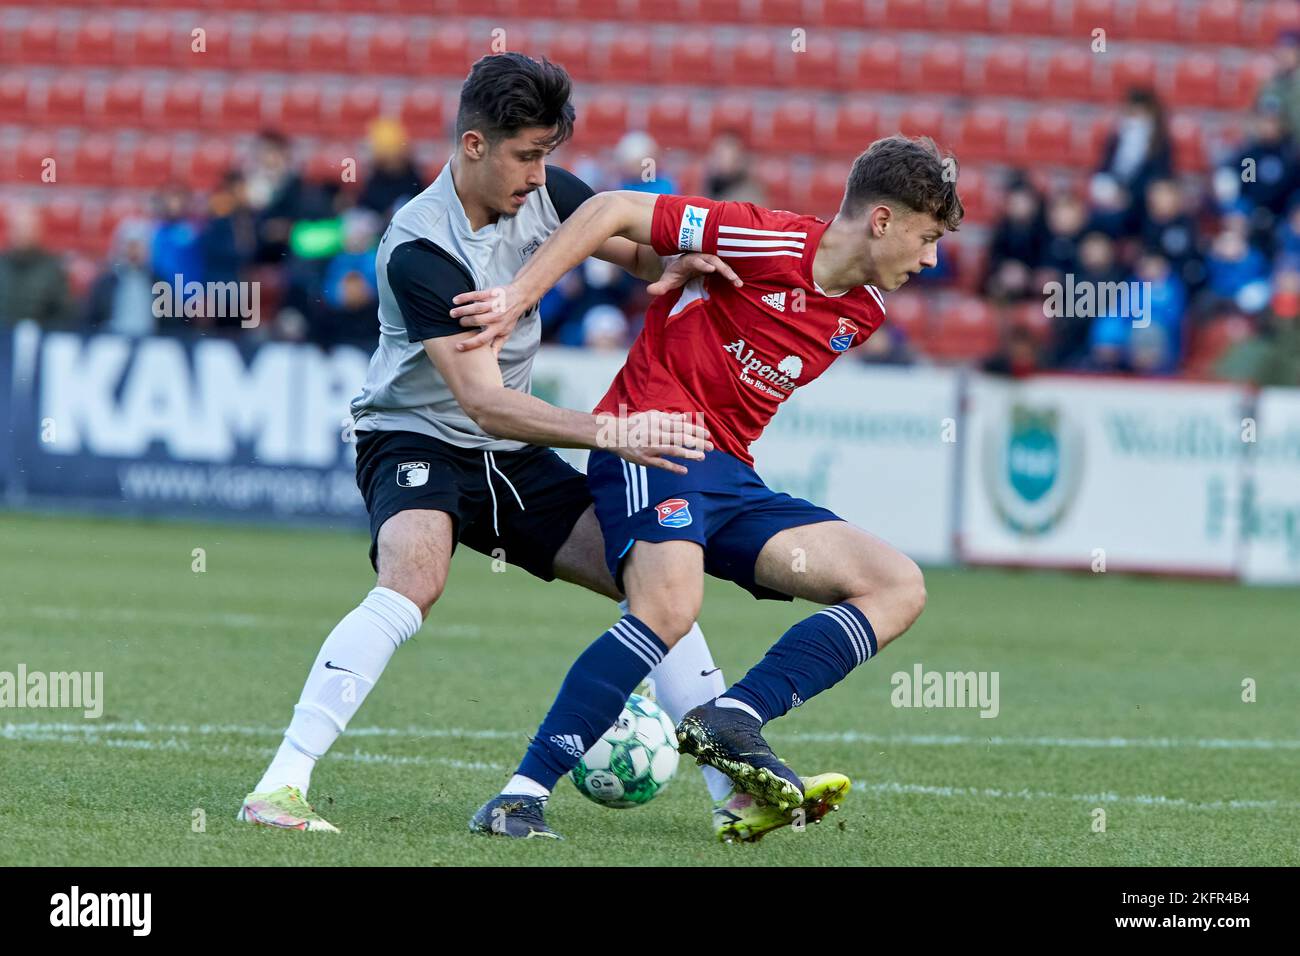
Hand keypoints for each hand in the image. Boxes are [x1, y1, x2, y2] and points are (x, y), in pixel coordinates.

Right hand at [449, 282, 534, 352]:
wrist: (519, 298)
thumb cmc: (509, 318)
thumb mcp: (506, 333)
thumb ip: (497, 345)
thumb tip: (492, 360)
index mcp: (498, 328)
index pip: (482, 339)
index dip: (470, 344)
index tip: (458, 347)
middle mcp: (495, 317)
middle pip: (476, 321)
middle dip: (465, 323)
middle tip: (458, 324)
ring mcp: (492, 304)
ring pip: (475, 308)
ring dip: (462, 310)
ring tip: (452, 314)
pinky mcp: (490, 293)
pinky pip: (475, 295)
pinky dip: (464, 297)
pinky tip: (455, 300)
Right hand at [598, 410, 712, 474]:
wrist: (614, 435)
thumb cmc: (634, 425)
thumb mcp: (650, 417)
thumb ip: (668, 418)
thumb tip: (684, 418)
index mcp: (659, 422)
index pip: (682, 426)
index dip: (696, 430)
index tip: (708, 434)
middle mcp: (656, 433)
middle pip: (681, 438)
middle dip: (697, 442)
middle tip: (711, 447)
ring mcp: (651, 447)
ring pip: (673, 450)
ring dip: (689, 454)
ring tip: (701, 457)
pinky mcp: (645, 459)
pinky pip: (661, 464)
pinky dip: (674, 468)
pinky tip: (685, 471)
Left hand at [646, 253, 742, 296]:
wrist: (680, 266)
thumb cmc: (673, 274)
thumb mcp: (666, 280)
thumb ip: (660, 286)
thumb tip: (650, 290)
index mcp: (687, 260)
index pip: (695, 260)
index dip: (702, 263)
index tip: (711, 269)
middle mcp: (700, 257)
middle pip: (713, 260)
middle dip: (723, 268)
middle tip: (733, 279)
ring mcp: (709, 260)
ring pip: (721, 263)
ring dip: (731, 272)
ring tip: (739, 284)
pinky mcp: (714, 264)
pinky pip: (724, 267)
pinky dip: (732, 274)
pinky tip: (740, 283)